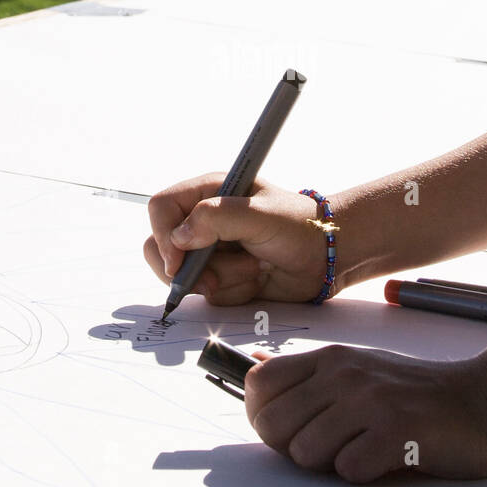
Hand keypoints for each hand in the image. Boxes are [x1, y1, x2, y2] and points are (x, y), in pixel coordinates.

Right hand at [144, 173, 337, 304]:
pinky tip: (257, 279)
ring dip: (221, 280)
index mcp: (208, 192)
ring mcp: (210, 251)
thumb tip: (180, 237)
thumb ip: (217, 218)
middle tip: (214, 281)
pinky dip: (233, 292)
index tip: (180, 262)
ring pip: (184, 277)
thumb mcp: (260, 214)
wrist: (327, 258)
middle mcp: (203, 220)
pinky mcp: (221, 276)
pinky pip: (207, 294)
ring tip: (255, 268)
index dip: (164, 236)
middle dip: (188, 270)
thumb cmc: (300, 227)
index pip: (161, 208)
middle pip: (159, 247)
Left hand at [244, 345, 486, 481]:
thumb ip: (308, 374)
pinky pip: (348, 471)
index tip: (292, 429)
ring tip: (364, 450)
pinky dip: (365, 475)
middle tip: (333, 446)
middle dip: (294, 449)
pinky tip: (388, 458)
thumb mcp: (358, 368)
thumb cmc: (416, 394)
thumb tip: (253, 365)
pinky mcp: (397, 431)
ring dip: (331, 465)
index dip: (263, 416)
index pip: (257, 385)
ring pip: (304, 454)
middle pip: (271, 426)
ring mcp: (371, 400)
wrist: (485, 403)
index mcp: (330, 358)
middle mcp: (345, 373)